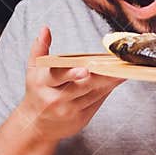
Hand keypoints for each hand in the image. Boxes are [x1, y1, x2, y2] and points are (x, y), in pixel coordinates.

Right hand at [17, 26, 123, 140]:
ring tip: (123, 71)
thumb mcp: (33, 71)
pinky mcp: (81, 118)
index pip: (57, 76)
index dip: (71, 73)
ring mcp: (70, 111)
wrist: (35, 125)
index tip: (84, 69)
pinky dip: (107, 90)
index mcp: (43, 84)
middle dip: (100, 77)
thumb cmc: (37, 93)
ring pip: (94, 94)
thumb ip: (39, 49)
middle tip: (115, 68)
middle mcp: (56, 99)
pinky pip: (97, 102)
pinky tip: (117, 80)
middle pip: (81, 86)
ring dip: (110, 82)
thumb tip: (45, 29)